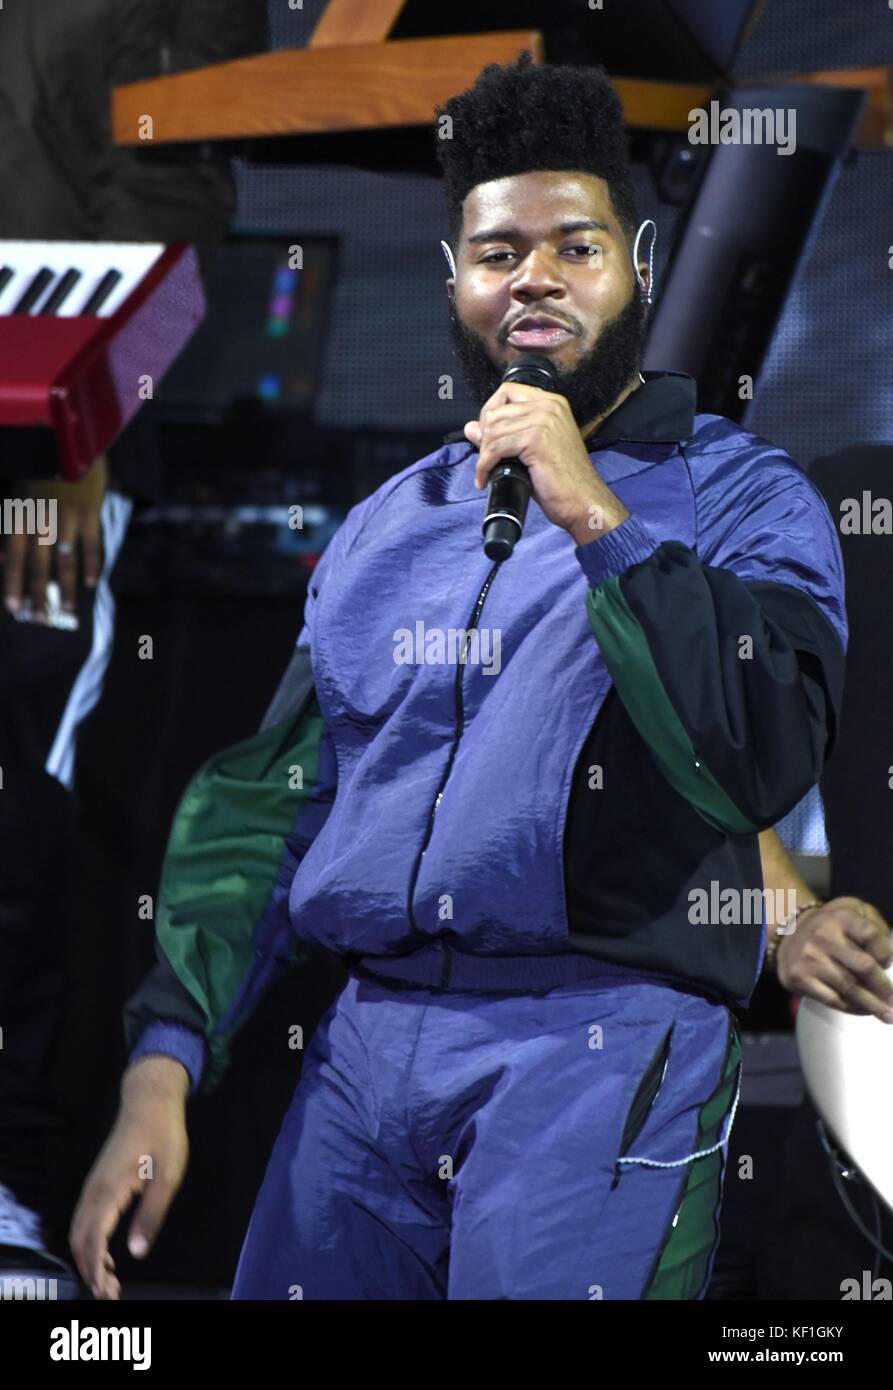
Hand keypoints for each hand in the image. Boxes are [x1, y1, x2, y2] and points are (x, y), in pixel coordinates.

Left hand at [3, 455, 106, 623]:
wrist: (66, 439)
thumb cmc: (40, 466)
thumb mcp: (17, 491)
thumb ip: (12, 524)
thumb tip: (4, 557)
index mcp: (20, 515)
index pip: (15, 557)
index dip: (14, 583)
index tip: (14, 609)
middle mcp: (41, 521)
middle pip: (39, 566)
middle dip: (38, 595)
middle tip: (39, 619)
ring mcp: (66, 518)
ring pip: (65, 561)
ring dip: (66, 588)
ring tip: (67, 610)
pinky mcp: (89, 512)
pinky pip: (91, 544)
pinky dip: (91, 564)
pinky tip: (92, 583)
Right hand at [69, 1056, 189, 1299]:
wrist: (149, 1101)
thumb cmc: (163, 1136)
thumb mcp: (168, 1177)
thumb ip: (151, 1215)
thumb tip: (136, 1253)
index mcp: (109, 1191)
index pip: (93, 1240)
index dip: (96, 1270)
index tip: (107, 1294)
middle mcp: (93, 1191)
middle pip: (79, 1240)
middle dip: (90, 1270)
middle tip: (110, 1294)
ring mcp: (92, 1186)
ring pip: (79, 1230)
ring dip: (88, 1259)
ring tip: (108, 1282)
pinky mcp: (97, 1182)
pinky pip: (85, 1220)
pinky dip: (89, 1243)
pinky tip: (108, 1256)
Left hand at [464, 383, 628, 543]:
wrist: (583, 501)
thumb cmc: (561, 481)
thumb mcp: (530, 451)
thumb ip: (503, 435)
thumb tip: (471, 428)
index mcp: (552, 403)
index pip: (507, 391)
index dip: (489, 411)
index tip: (486, 435)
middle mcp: (549, 406)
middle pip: (496, 411)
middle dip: (484, 438)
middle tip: (487, 460)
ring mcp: (543, 420)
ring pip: (493, 431)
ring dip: (484, 455)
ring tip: (487, 471)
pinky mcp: (536, 439)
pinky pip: (495, 448)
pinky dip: (484, 466)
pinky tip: (485, 479)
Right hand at [776, 896, 892, 1021]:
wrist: (787, 932)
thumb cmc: (831, 926)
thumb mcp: (852, 911)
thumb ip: (875, 926)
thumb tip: (885, 962)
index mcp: (840, 917)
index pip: (871, 936)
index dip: (886, 953)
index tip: (888, 964)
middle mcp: (823, 935)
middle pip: (864, 967)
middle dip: (884, 988)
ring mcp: (809, 958)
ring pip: (850, 988)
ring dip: (872, 1005)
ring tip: (887, 1015)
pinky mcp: (798, 977)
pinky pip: (832, 999)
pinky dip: (852, 1009)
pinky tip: (863, 1011)